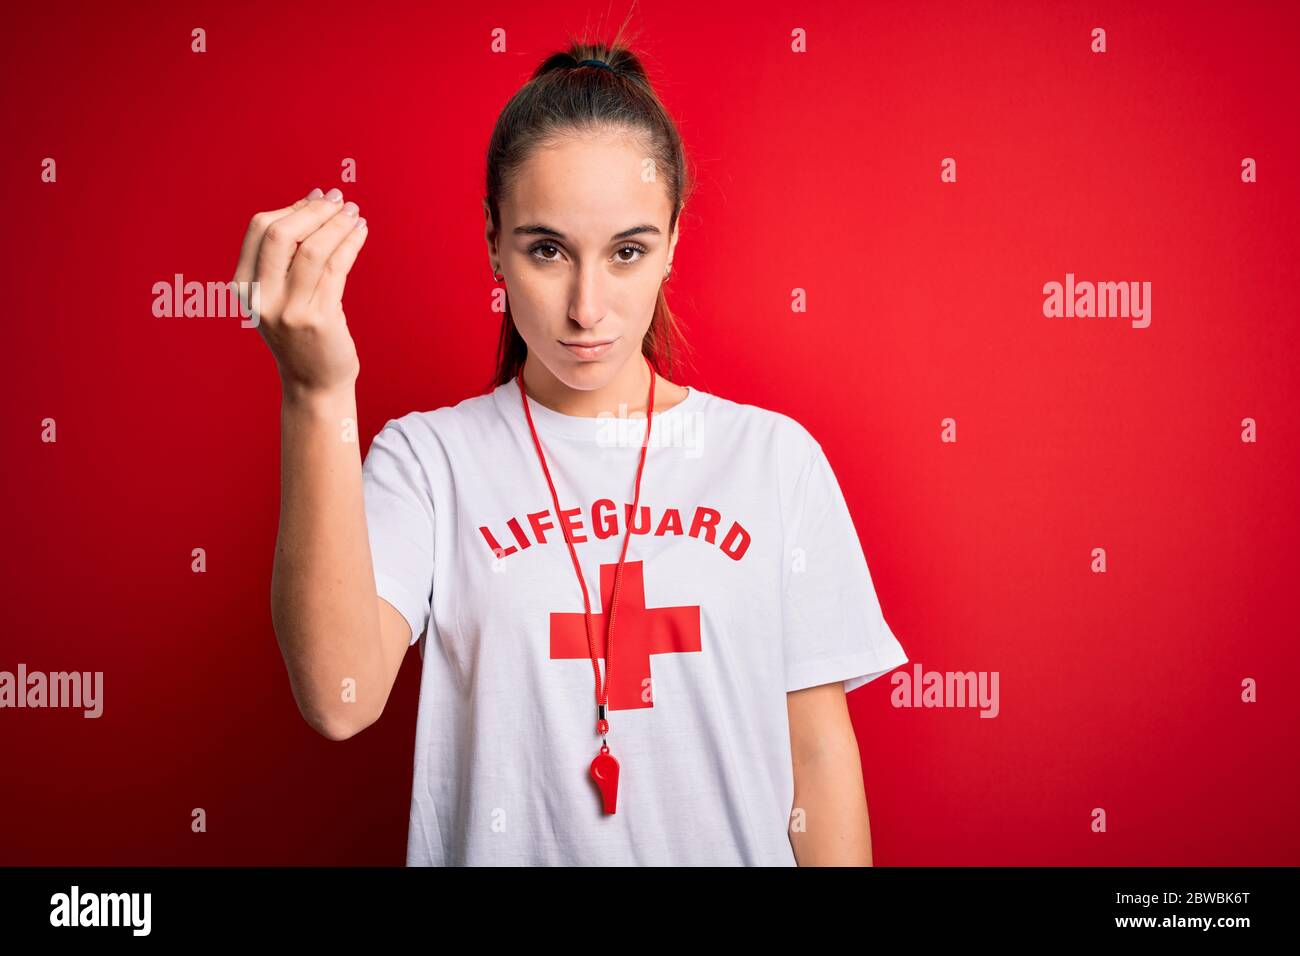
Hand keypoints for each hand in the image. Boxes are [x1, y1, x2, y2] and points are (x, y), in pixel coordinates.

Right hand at [235, 187, 369, 397]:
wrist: (313, 383)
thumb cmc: (301, 333)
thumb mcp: (279, 294)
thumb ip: (287, 256)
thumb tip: (314, 201)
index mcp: (244, 286)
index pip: (260, 229)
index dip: (292, 208)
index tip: (317, 198)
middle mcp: (261, 297)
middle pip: (281, 234)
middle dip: (313, 212)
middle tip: (338, 200)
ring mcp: (288, 310)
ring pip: (312, 249)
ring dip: (337, 224)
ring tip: (354, 213)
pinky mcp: (318, 319)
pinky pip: (336, 268)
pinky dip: (350, 244)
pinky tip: (360, 233)